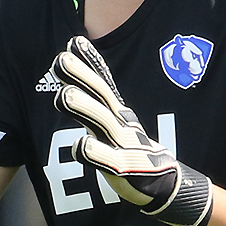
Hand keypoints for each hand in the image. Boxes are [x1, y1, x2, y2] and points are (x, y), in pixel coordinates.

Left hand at [49, 36, 213, 225]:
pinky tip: (81, 146)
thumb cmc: (132, 148)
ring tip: (64, 96)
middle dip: (81, 79)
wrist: (165, 184)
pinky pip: (109, 162)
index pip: (102, 84)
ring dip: (84, 109)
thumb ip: (98, 91)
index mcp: (117, 113)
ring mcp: (123, 145)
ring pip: (102, 125)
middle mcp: (120, 124)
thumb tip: (77, 58)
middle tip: (60, 61)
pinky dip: (96, 154)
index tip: (73, 42)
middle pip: (100, 98)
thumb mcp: (116, 118)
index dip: (89, 63)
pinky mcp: (125, 170)